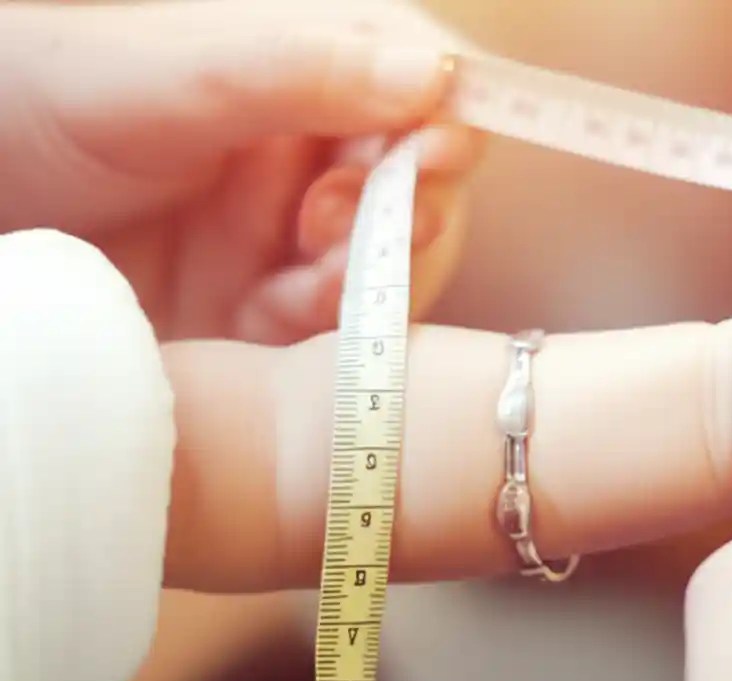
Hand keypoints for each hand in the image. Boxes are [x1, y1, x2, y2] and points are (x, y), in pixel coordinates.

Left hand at [0, 0, 480, 341]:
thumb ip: (302, 71)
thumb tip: (437, 72)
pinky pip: (333, 330)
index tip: (436, 156)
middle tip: (329, 223)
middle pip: (425, 188)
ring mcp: (295, 232)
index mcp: (312, 68)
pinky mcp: (266, 307)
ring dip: (363, 279)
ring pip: (389, 266)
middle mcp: (319, 149)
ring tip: (303, 278)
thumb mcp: (173, 78)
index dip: (450, 123)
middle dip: (402, 214)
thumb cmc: (48, 100)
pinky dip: (320, 330)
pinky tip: (273, 314)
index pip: (428, 87)